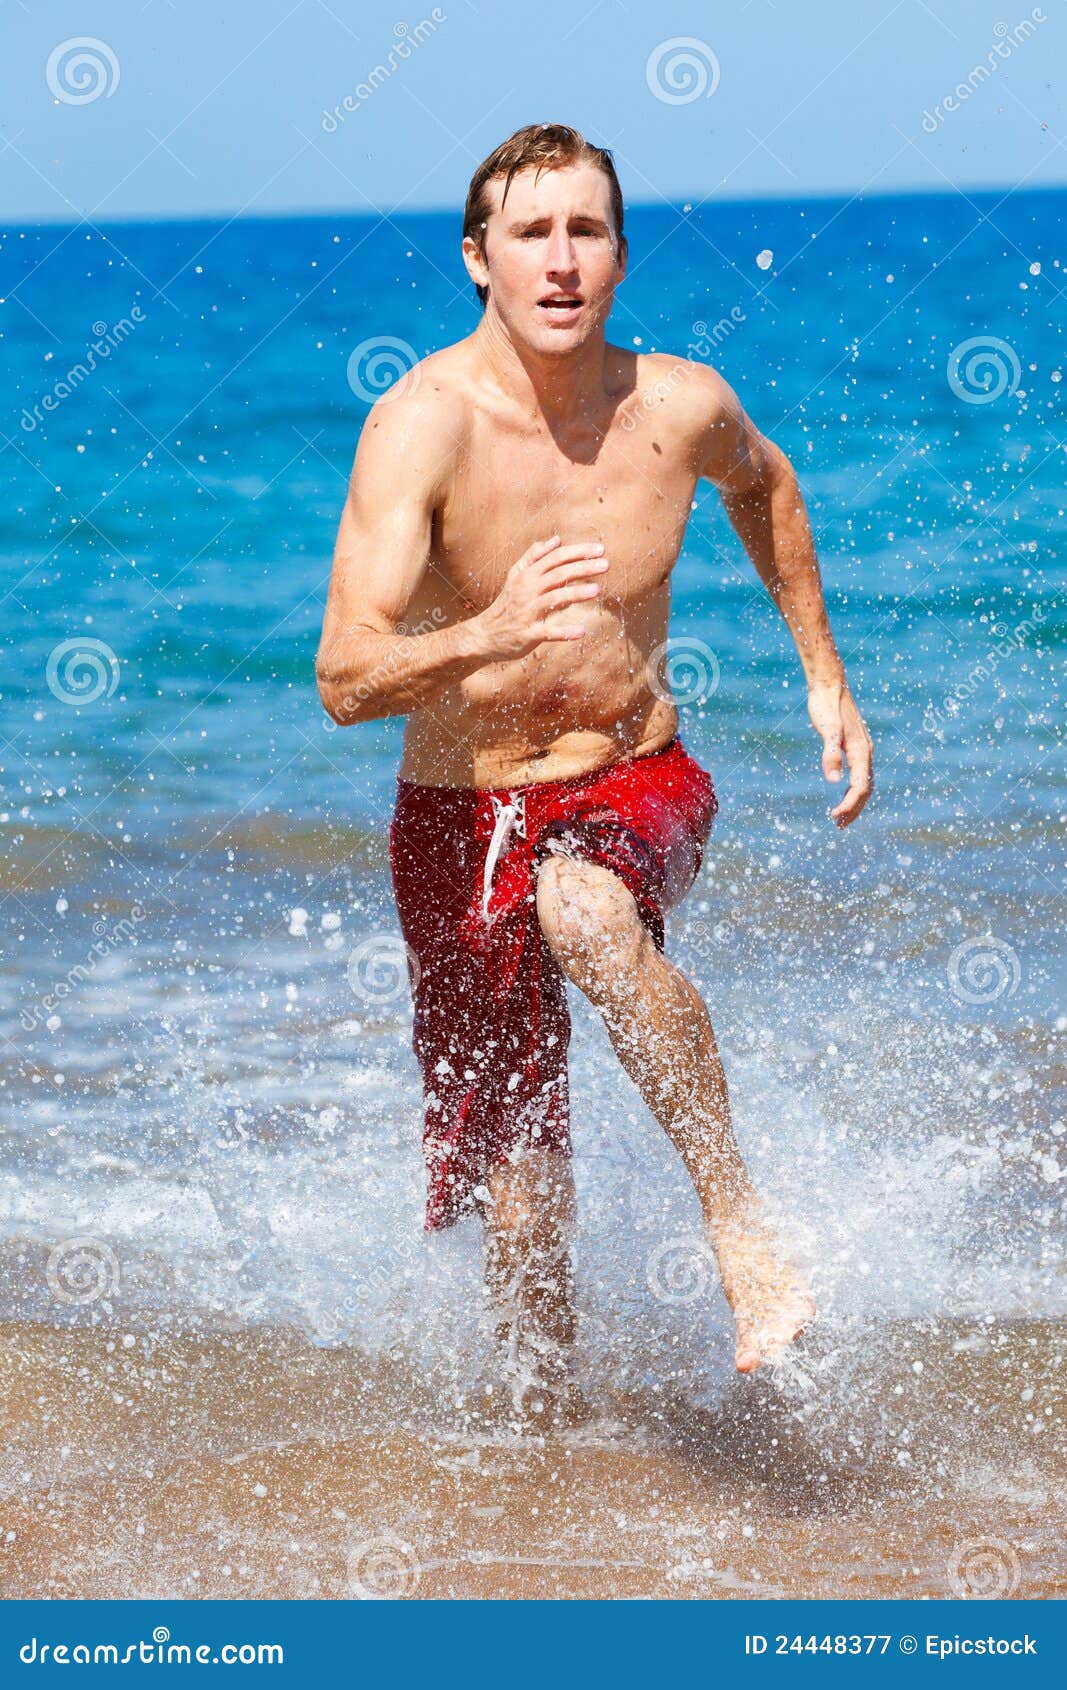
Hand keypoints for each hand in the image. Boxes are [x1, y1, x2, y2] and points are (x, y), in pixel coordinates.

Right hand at [471, 536, 608, 660]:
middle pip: (558, 574)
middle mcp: (527, 590)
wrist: (484, 635)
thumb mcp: (516, 576)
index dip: (578, 552)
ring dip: (575, 594)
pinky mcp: (528, 634)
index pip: (555, 558)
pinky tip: (581, 631)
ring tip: (597, 590)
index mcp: (527, 575)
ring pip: (554, 599)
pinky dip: (564, 632)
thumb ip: (534, 556)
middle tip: (606, 564)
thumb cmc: (506, 604)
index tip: (600, 549)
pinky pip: (548, 632)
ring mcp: (527, 612)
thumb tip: (556, 539)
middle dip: (582, 568)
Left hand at [806, 679, 872, 826]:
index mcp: (861, 751)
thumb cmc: (826, 706)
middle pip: (865, 788)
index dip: (850, 804)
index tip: (835, 817)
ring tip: (840, 817)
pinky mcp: (854, 745)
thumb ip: (830, 754)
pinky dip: (852, 788)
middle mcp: (865, 752)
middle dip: (854, 809)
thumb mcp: (827, 729)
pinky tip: (841, 792)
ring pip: (864, 782)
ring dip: (854, 801)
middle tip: (838, 826)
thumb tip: (833, 781)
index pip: (860, 786)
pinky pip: (859, 773)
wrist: (830, 685)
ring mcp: (862, 749)